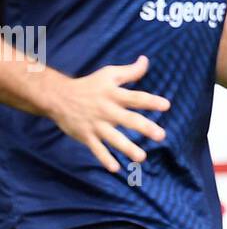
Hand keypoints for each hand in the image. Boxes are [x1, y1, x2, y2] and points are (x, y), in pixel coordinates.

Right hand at [47, 55, 169, 173]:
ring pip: (114, 138)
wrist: (58, 97)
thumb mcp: (108, 74)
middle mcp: (107, 110)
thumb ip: (130, 71)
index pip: (136, 98)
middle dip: (145, 128)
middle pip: (129, 119)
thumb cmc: (89, 85)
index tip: (166, 106)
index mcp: (114, 95)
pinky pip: (97, 149)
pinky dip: (105, 159)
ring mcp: (96, 124)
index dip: (151, 101)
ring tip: (141, 157)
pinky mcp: (86, 136)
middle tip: (161, 135)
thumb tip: (145, 60)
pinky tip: (116, 168)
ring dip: (128, 148)